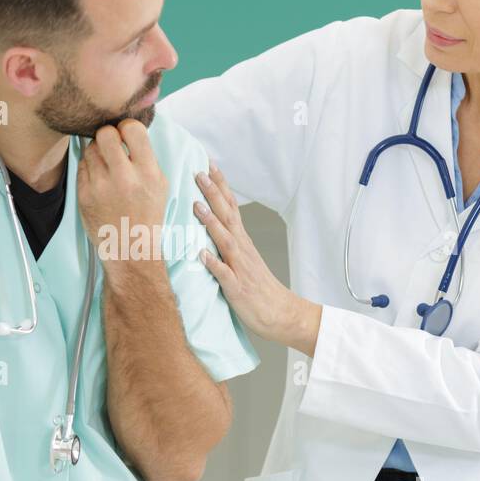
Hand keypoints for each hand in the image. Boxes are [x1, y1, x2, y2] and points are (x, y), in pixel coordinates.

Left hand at [76, 119, 168, 275]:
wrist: (130, 249)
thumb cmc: (146, 215)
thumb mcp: (159, 184)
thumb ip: (145, 157)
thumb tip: (128, 129)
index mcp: (148, 172)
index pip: (131, 128)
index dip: (127, 127)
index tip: (126, 134)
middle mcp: (124, 178)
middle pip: (105, 133)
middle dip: (107, 135)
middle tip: (111, 145)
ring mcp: (101, 187)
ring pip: (90, 148)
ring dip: (97, 152)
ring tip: (106, 165)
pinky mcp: (84, 195)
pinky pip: (82, 166)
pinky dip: (89, 168)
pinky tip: (98, 179)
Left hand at [194, 163, 321, 355]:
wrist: (282, 315)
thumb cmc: (259, 290)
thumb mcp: (242, 261)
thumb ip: (227, 244)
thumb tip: (207, 228)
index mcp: (243, 243)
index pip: (231, 208)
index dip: (220, 187)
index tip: (209, 165)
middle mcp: (242, 251)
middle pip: (228, 216)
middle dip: (214, 194)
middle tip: (199, 173)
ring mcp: (240, 269)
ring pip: (226, 241)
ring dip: (212, 223)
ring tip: (197, 206)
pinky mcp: (238, 289)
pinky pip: (225, 275)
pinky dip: (214, 263)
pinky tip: (202, 255)